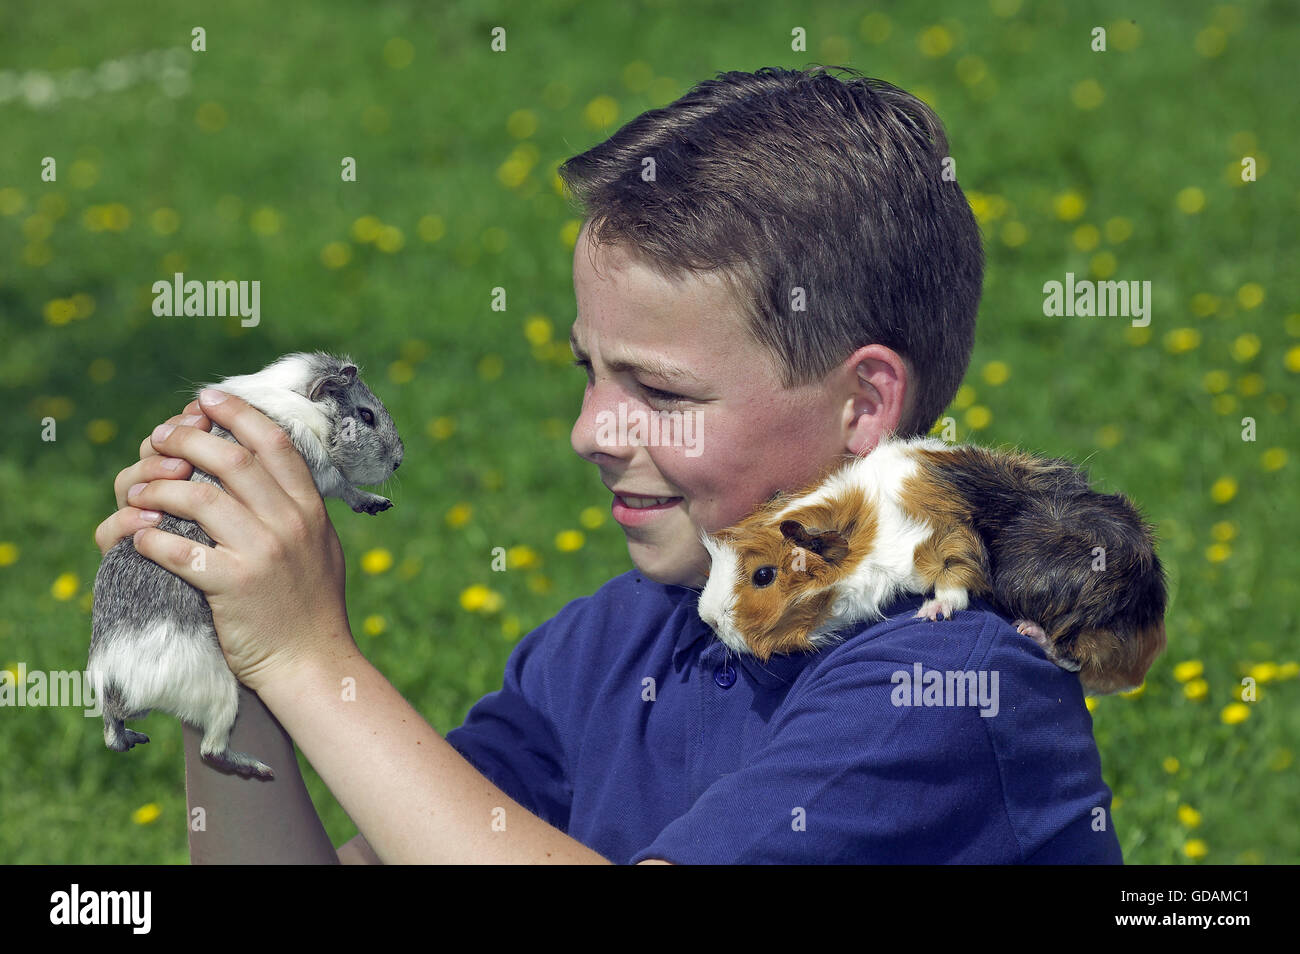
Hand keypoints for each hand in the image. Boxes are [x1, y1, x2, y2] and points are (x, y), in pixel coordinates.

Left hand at [108, 388, 356, 693]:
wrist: (313, 663)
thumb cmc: (311, 607)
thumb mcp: (320, 546)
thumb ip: (297, 507)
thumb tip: (264, 469)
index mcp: (310, 509)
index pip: (273, 443)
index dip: (237, 413)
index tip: (206, 398)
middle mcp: (290, 523)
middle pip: (231, 459)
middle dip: (187, 439)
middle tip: (160, 436)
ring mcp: (263, 553)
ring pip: (199, 497)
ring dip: (158, 488)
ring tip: (138, 491)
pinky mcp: (233, 586)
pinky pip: (179, 551)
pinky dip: (151, 539)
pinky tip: (138, 538)